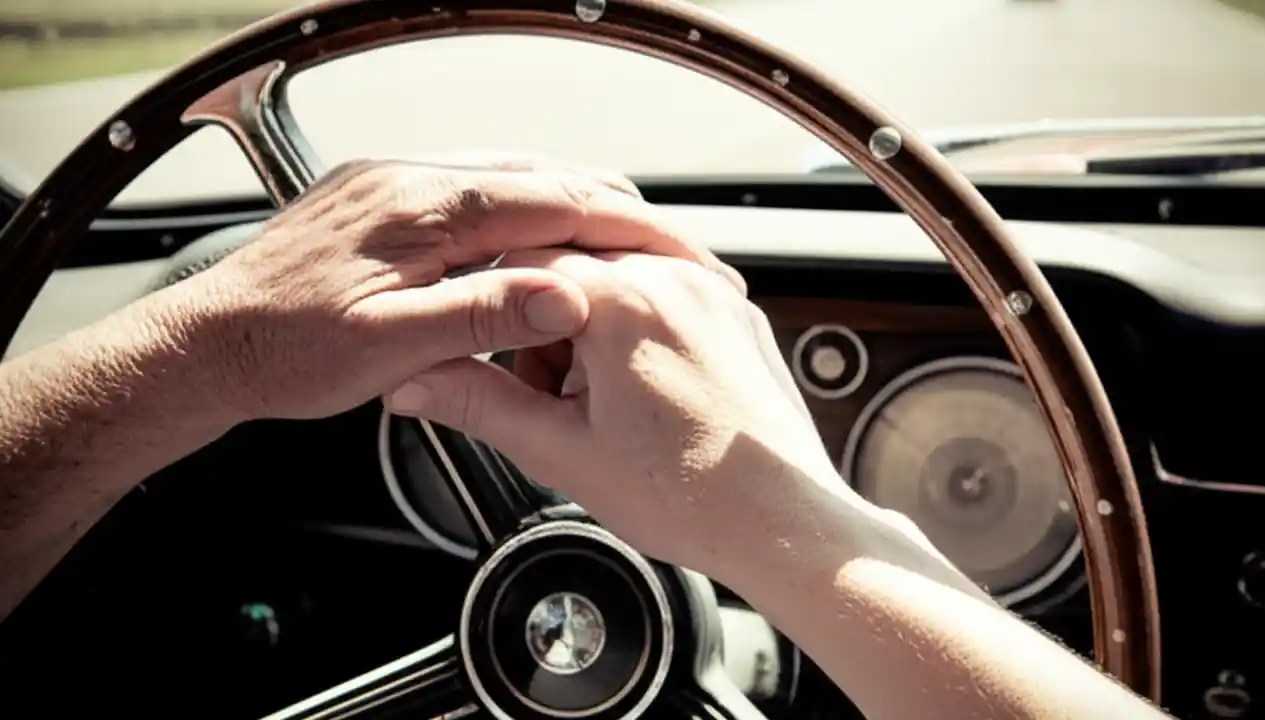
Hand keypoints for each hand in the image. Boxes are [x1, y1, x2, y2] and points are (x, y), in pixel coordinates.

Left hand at [186, 156, 741, 420]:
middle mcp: (410, 181)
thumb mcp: (393, 348)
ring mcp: (393, 184)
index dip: (623, 225)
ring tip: (610, 256)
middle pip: (540, 177)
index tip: (671, 245)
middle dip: (607, 210)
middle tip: (659, 247)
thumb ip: (482, 316)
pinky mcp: (379, 199)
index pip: (552, 201)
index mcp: (422, 211)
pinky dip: (518, 215)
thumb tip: (564, 296)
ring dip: (565, 211)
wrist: (209, 345)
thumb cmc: (287, 352)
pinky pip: (471, 191)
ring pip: (508, 180)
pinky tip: (530, 249)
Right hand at [384, 250, 840, 580]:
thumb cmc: (690, 496)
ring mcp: (712, 292)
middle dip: (546, 331)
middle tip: (555, 400)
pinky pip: (665, 298)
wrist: (781, 523)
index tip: (486, 351)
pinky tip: (644, 398)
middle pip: (571, 270)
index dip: (491, 312)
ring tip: (603, 407)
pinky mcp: (737, 314)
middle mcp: (673, 276)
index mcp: (623, 298)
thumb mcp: (561, 453)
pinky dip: (638, 334)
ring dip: (592, 331)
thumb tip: (412, 384)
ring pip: (619, 282)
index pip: (519, 262)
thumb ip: (477, 405)